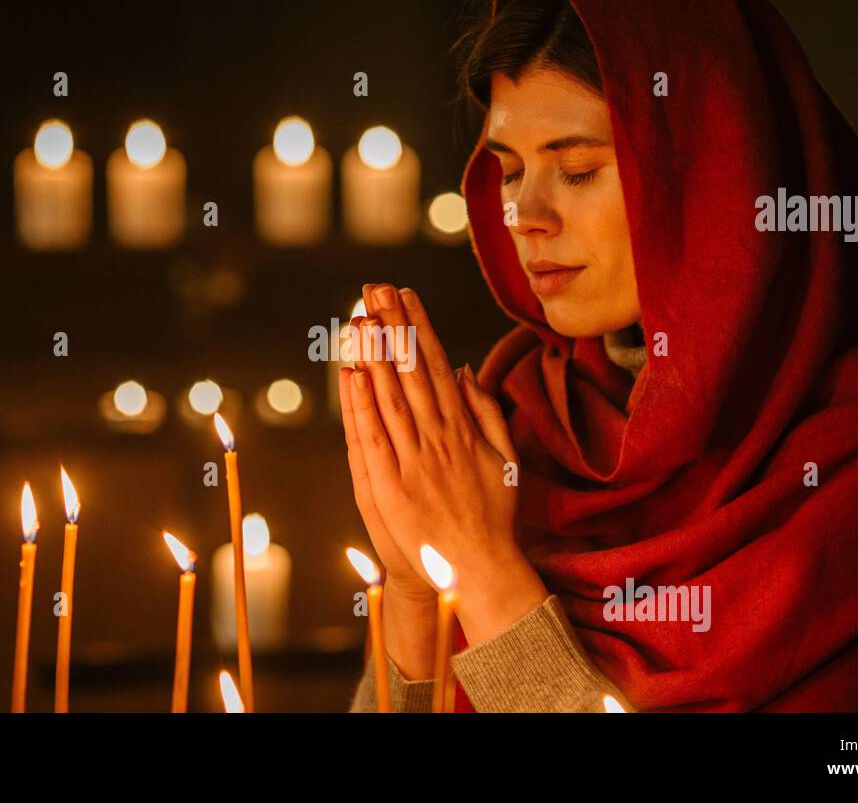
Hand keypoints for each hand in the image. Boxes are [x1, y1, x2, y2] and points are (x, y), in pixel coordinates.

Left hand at [341, 284, 547, 645]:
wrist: (479, 569)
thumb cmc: (493, 515)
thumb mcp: (504, 457)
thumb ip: (485, 412)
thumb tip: (464, 369)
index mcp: (463, 430)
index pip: (435, 366)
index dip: (418, 327)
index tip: (404, 294)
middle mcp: (437, 439)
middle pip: (410, 372)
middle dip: (392, 326)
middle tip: (375, 288)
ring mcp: (413, 462)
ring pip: (389, 398)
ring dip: (374, 354)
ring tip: (359, 315)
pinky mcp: (390, 487)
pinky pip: (373, 438)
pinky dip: (362, 405)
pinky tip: (353, 372)